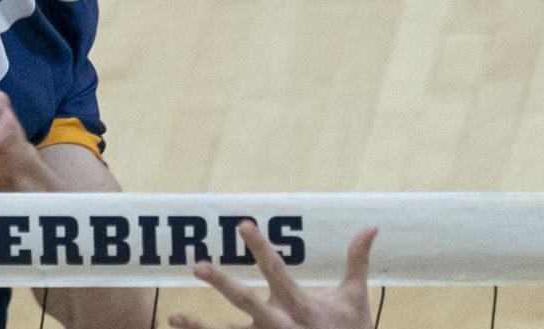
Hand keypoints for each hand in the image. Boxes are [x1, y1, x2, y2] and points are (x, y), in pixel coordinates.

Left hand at [170, 221, 378, 328]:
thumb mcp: (354, 299)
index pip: (276, 270)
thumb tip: (372, 226)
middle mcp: (280, 326)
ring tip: (171, 317)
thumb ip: (357, 261)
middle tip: (198, 266)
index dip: (260, 246)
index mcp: (301, 307)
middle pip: (245, 302)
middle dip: (221, 283)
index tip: (244, 224)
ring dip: (198, 328)